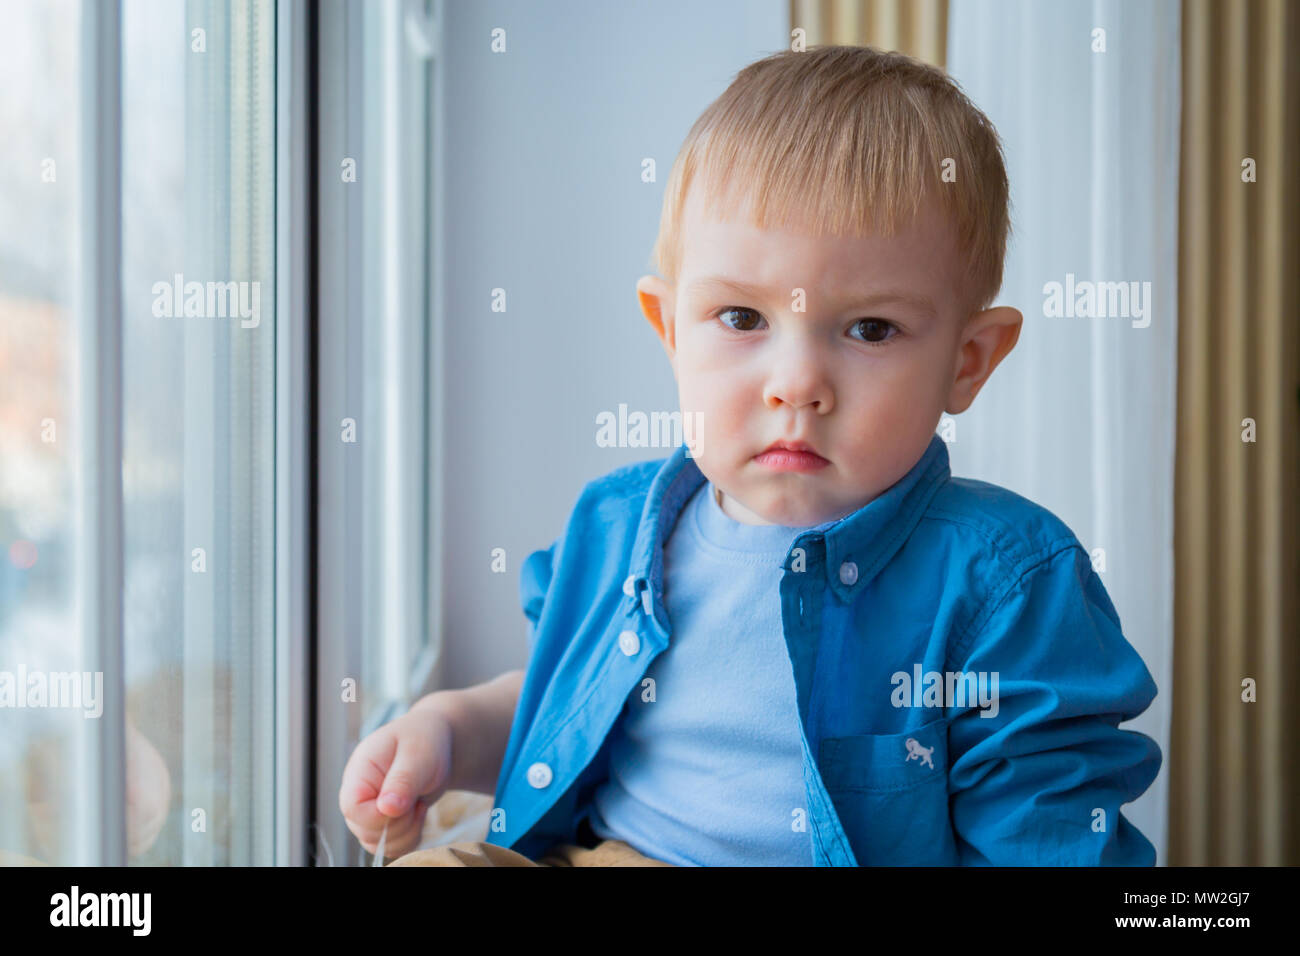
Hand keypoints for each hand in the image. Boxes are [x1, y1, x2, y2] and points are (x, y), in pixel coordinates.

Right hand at [339, 699, 454, 859]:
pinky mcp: (381, 822)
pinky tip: (417, 813)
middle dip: (398, 824)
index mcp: (360, 771)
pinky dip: (408, 838)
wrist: (438, 743)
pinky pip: (389, 846)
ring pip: (376, 844)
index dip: (379, 815)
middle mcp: (357, 793)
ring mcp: (367, 810)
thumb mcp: (419, 754)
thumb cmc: (426, 741)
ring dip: (406, 832)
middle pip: (363, 831)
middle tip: (417, 798)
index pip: (352, 807)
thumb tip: (386, 808)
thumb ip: (403, 780)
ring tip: (418, 803)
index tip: (406, 802)